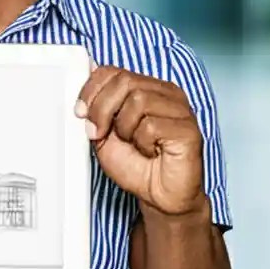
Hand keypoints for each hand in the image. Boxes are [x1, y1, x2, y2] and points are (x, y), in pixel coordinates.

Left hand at [76, 64, 206, 216]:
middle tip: (99, 132)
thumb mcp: (104, 135)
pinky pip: (152, 125)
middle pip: (124, 81)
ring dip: (124, 128)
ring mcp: (180, 110)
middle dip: (102, 108)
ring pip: (138, 100)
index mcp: (146, 89)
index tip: (80, 111)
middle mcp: (165, 94)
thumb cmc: (137, 166)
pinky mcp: (188, 129)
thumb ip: (95, 111)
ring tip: (133, 143)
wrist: (160, 197)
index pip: (113, 71)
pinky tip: (150, 152)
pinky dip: (142, 142)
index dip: (91, 89)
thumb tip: (83, 86)